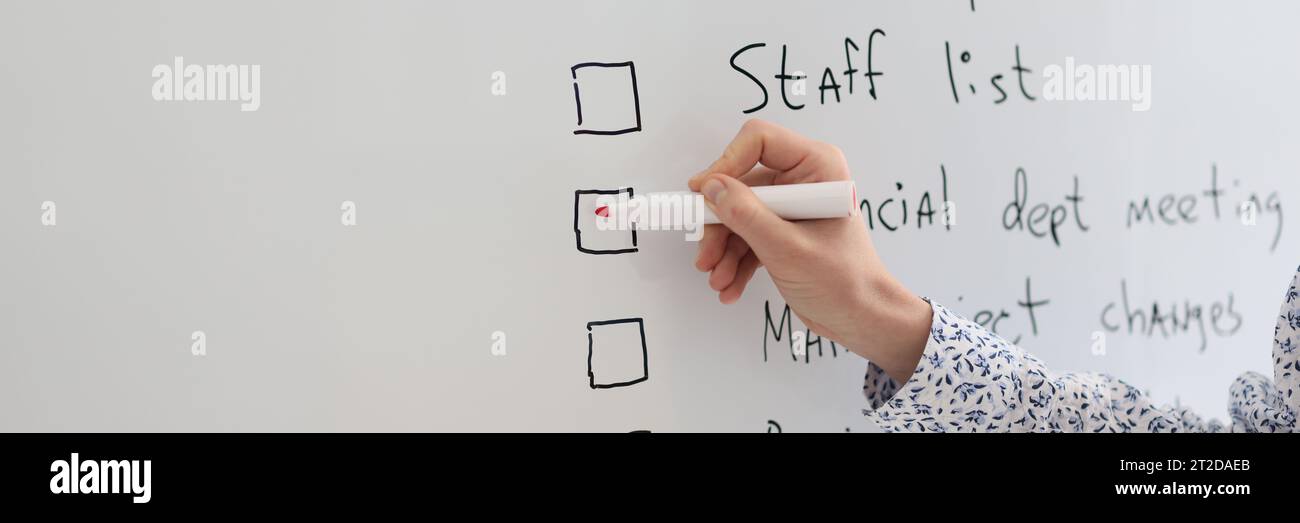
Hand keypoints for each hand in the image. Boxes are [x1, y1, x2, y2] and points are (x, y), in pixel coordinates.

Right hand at [689, 119, 931, 382]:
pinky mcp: (784, 231)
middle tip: (705, 253)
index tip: (703, 194)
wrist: (862, 319)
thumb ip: (746, 215)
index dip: (726, 163)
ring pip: (739, 214)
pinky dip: (735, 261)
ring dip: (724, 248)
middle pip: (742, 184)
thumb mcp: (787, 248)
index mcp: (818, 167)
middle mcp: (804, 180)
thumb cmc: (845, 282)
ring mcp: (792, 207)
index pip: (759, 141)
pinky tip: (730, 285)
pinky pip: (747, 235)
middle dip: (720, 223)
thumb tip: (712, 188)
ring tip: (718, 278)